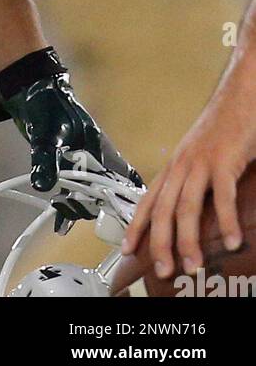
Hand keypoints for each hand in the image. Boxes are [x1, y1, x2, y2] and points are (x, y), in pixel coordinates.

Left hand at [0, 47, 142, 223]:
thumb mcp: (46, 134)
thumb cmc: (47, 107)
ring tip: (63, 214)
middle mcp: (97, 158)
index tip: (120, 215)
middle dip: (94, 205)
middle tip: (73, 210)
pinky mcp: (68, 163)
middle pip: (106, 191)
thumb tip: (44, 185)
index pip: (123, 179)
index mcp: (100, 149)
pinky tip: (61, 222)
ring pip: (90, 191)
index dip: (124, 198)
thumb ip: (46, 160)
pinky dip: (69, 202)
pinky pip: (74, 188)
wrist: (31, 89)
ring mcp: (83, 161)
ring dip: (79, 204)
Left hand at [121, 88, 255, 277]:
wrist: (239, 94)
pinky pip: (222, 196)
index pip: (148, 201)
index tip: (127, 250)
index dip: (136, 226)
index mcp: (174, 166)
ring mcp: (201, 162)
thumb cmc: (223, 127)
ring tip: (192, 265)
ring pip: (186, 207)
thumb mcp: (201, 158)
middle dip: (160, 243)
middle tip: (163, 270)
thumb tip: (196, 215)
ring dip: (188, 239)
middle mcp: (182, 165)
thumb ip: (195, 183)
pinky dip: (225, 220)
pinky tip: (230, 240)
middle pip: (163, 210)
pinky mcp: (224, 160)